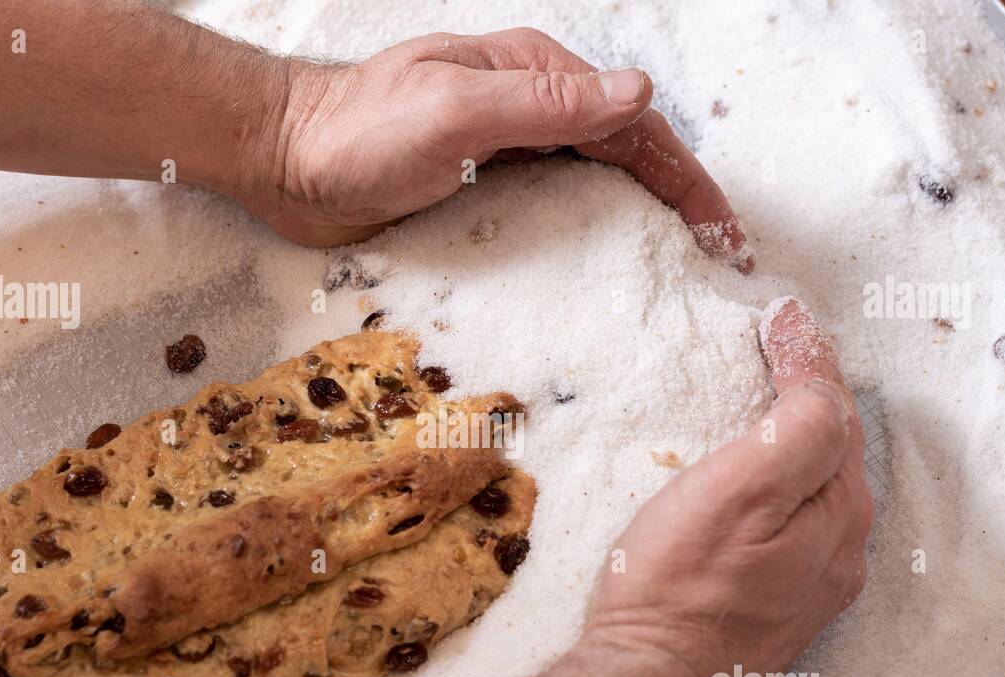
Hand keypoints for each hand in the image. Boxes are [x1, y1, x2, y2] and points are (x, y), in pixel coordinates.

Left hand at [237, 28, 752, 270]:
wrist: (283, 162)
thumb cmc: (358, 132)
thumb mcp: (456, 111)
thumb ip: (545, 102)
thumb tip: (638, 90)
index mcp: (532, 76)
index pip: (634, 124)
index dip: (686, 178)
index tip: (722, 233)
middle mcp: (526, 108)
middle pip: (624, 154)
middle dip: (678, 201)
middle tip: (718, 260)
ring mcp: (503, 151)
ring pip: (593, 184)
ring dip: (640, 220)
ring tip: (676, 271)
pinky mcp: (479, 191)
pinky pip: (551, 212)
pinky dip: (589, 237)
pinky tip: (604, 271)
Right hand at [581, 298, 873, 676]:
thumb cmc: (679, 587)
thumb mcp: (740, 488)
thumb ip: (796, 424)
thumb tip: (815, 360)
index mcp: (839, 513)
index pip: (832, 411)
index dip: (805, 358)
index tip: (778, 314)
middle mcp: (840, 552)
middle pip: (829, 453)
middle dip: (808, 397)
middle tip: (776, 349)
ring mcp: (809, 588)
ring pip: (810, 493)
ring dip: (793, 443)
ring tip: (763, 404)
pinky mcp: (771, 611)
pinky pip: (788, 531)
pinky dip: (776, 489)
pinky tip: (748, 488)